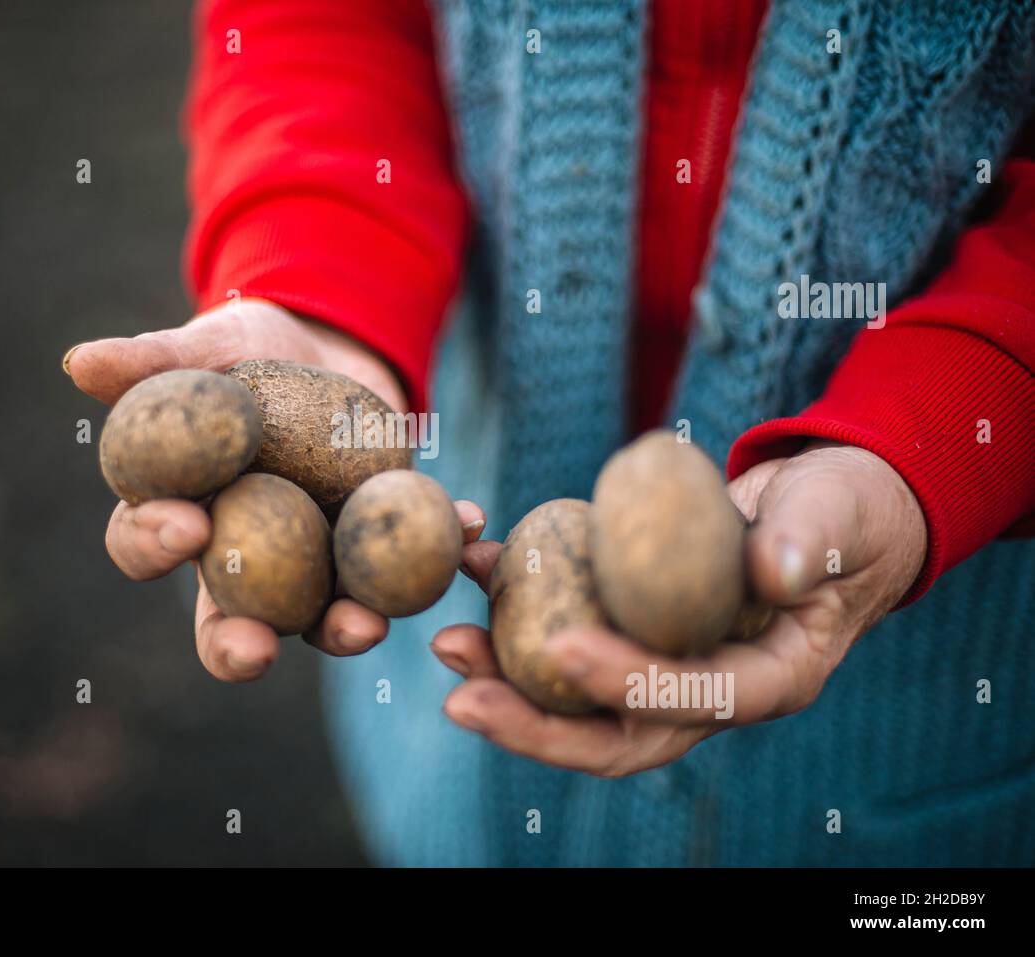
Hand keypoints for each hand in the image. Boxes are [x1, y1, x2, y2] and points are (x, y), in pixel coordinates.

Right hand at [65, 297, 484, 680]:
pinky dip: (439, 545)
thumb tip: (77, 362)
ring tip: (367, 625)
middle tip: (257, 648)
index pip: (144, 541)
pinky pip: (404, 564)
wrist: (326, 348)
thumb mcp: (208, 348)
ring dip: (342, 627)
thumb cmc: (245, 352)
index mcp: (181, 510)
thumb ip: (153, 362)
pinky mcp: (375, 547)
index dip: (154, 542)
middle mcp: (241, 556)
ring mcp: (312, 561)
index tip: (183, 525)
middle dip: (237, 643)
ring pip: (318, 615)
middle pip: (225, 618)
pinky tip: (469, 520)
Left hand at [431, 442, 927, 775]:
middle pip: (619, 736)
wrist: (821, 508)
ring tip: (447, 644)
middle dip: (537, 727)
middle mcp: (711, 690)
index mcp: (772, 678)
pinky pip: (571, 639)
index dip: (629, 684)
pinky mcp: (634, 635)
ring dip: (507, 683)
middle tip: (462, 699)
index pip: (698, 700)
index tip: (561, 646)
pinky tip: (478, 571)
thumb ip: (809, 541)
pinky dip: (519, 613)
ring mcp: (668, 670)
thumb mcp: (835, 516)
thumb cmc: (838, 511)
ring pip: (581, 704)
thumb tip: (776, 570)